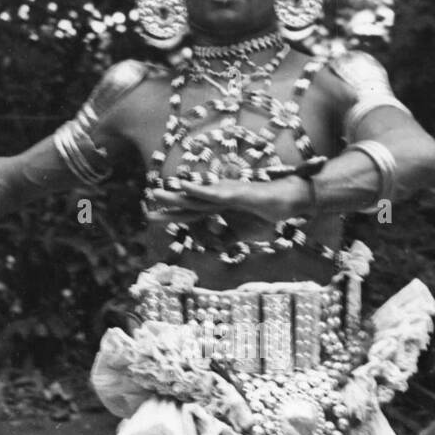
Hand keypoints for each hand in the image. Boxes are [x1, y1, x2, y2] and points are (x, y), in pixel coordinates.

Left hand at [143, 176, 307, 226]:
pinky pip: (216, 193)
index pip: (189, 213)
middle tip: (146, 209)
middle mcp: (217, 198)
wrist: (288, 203)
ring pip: (197, 195)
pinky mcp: (237, 193)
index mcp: (217, 208)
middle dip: (167, 205)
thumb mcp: (241, 234)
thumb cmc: (265, 214)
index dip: (171, 215)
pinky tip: (185, 187)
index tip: (151, 217)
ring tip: (156, 192)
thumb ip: (226, 238)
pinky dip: (200, 191)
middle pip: (188, 203)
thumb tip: (215, 247)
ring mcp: (227, 193)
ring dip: (177, 194)